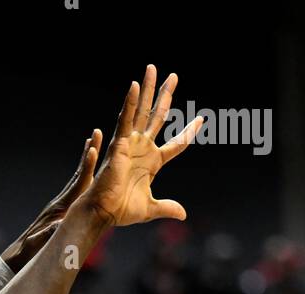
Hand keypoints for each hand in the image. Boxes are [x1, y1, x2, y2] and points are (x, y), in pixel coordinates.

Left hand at [1, 131, 102, 272]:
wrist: (22, 252)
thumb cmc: (31, 249)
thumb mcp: (41, 242)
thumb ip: (51, 233)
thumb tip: (61, 226)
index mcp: (61, 207)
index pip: (78, 184)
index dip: (87, 168)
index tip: (93, 151)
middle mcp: (63, 202)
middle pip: (80, 174)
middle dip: (89, 154)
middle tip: (96, 133)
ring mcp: (63, 204)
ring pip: (79, 179)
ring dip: (87, 161)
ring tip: (92, 142)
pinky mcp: (63, 209)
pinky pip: (77, 189)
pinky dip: (85, 176)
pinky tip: (90, 169)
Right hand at [79, 65, 202, 226]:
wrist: (104, 213)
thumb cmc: (122, 211)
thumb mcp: (151, 208)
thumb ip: (167, 207)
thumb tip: (183, 214)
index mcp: (153, 162)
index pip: (176, 143)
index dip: (188, 132)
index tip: (201, 119)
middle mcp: (143, 148)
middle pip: (157, 116)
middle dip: (165, 95)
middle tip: (173, 76)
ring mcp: (131, 143)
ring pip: (141, 111)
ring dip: (147, 89)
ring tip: (152, 68)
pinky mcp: (119, 144)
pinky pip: (125, 119)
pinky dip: (129, 103)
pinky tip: (134, 85)